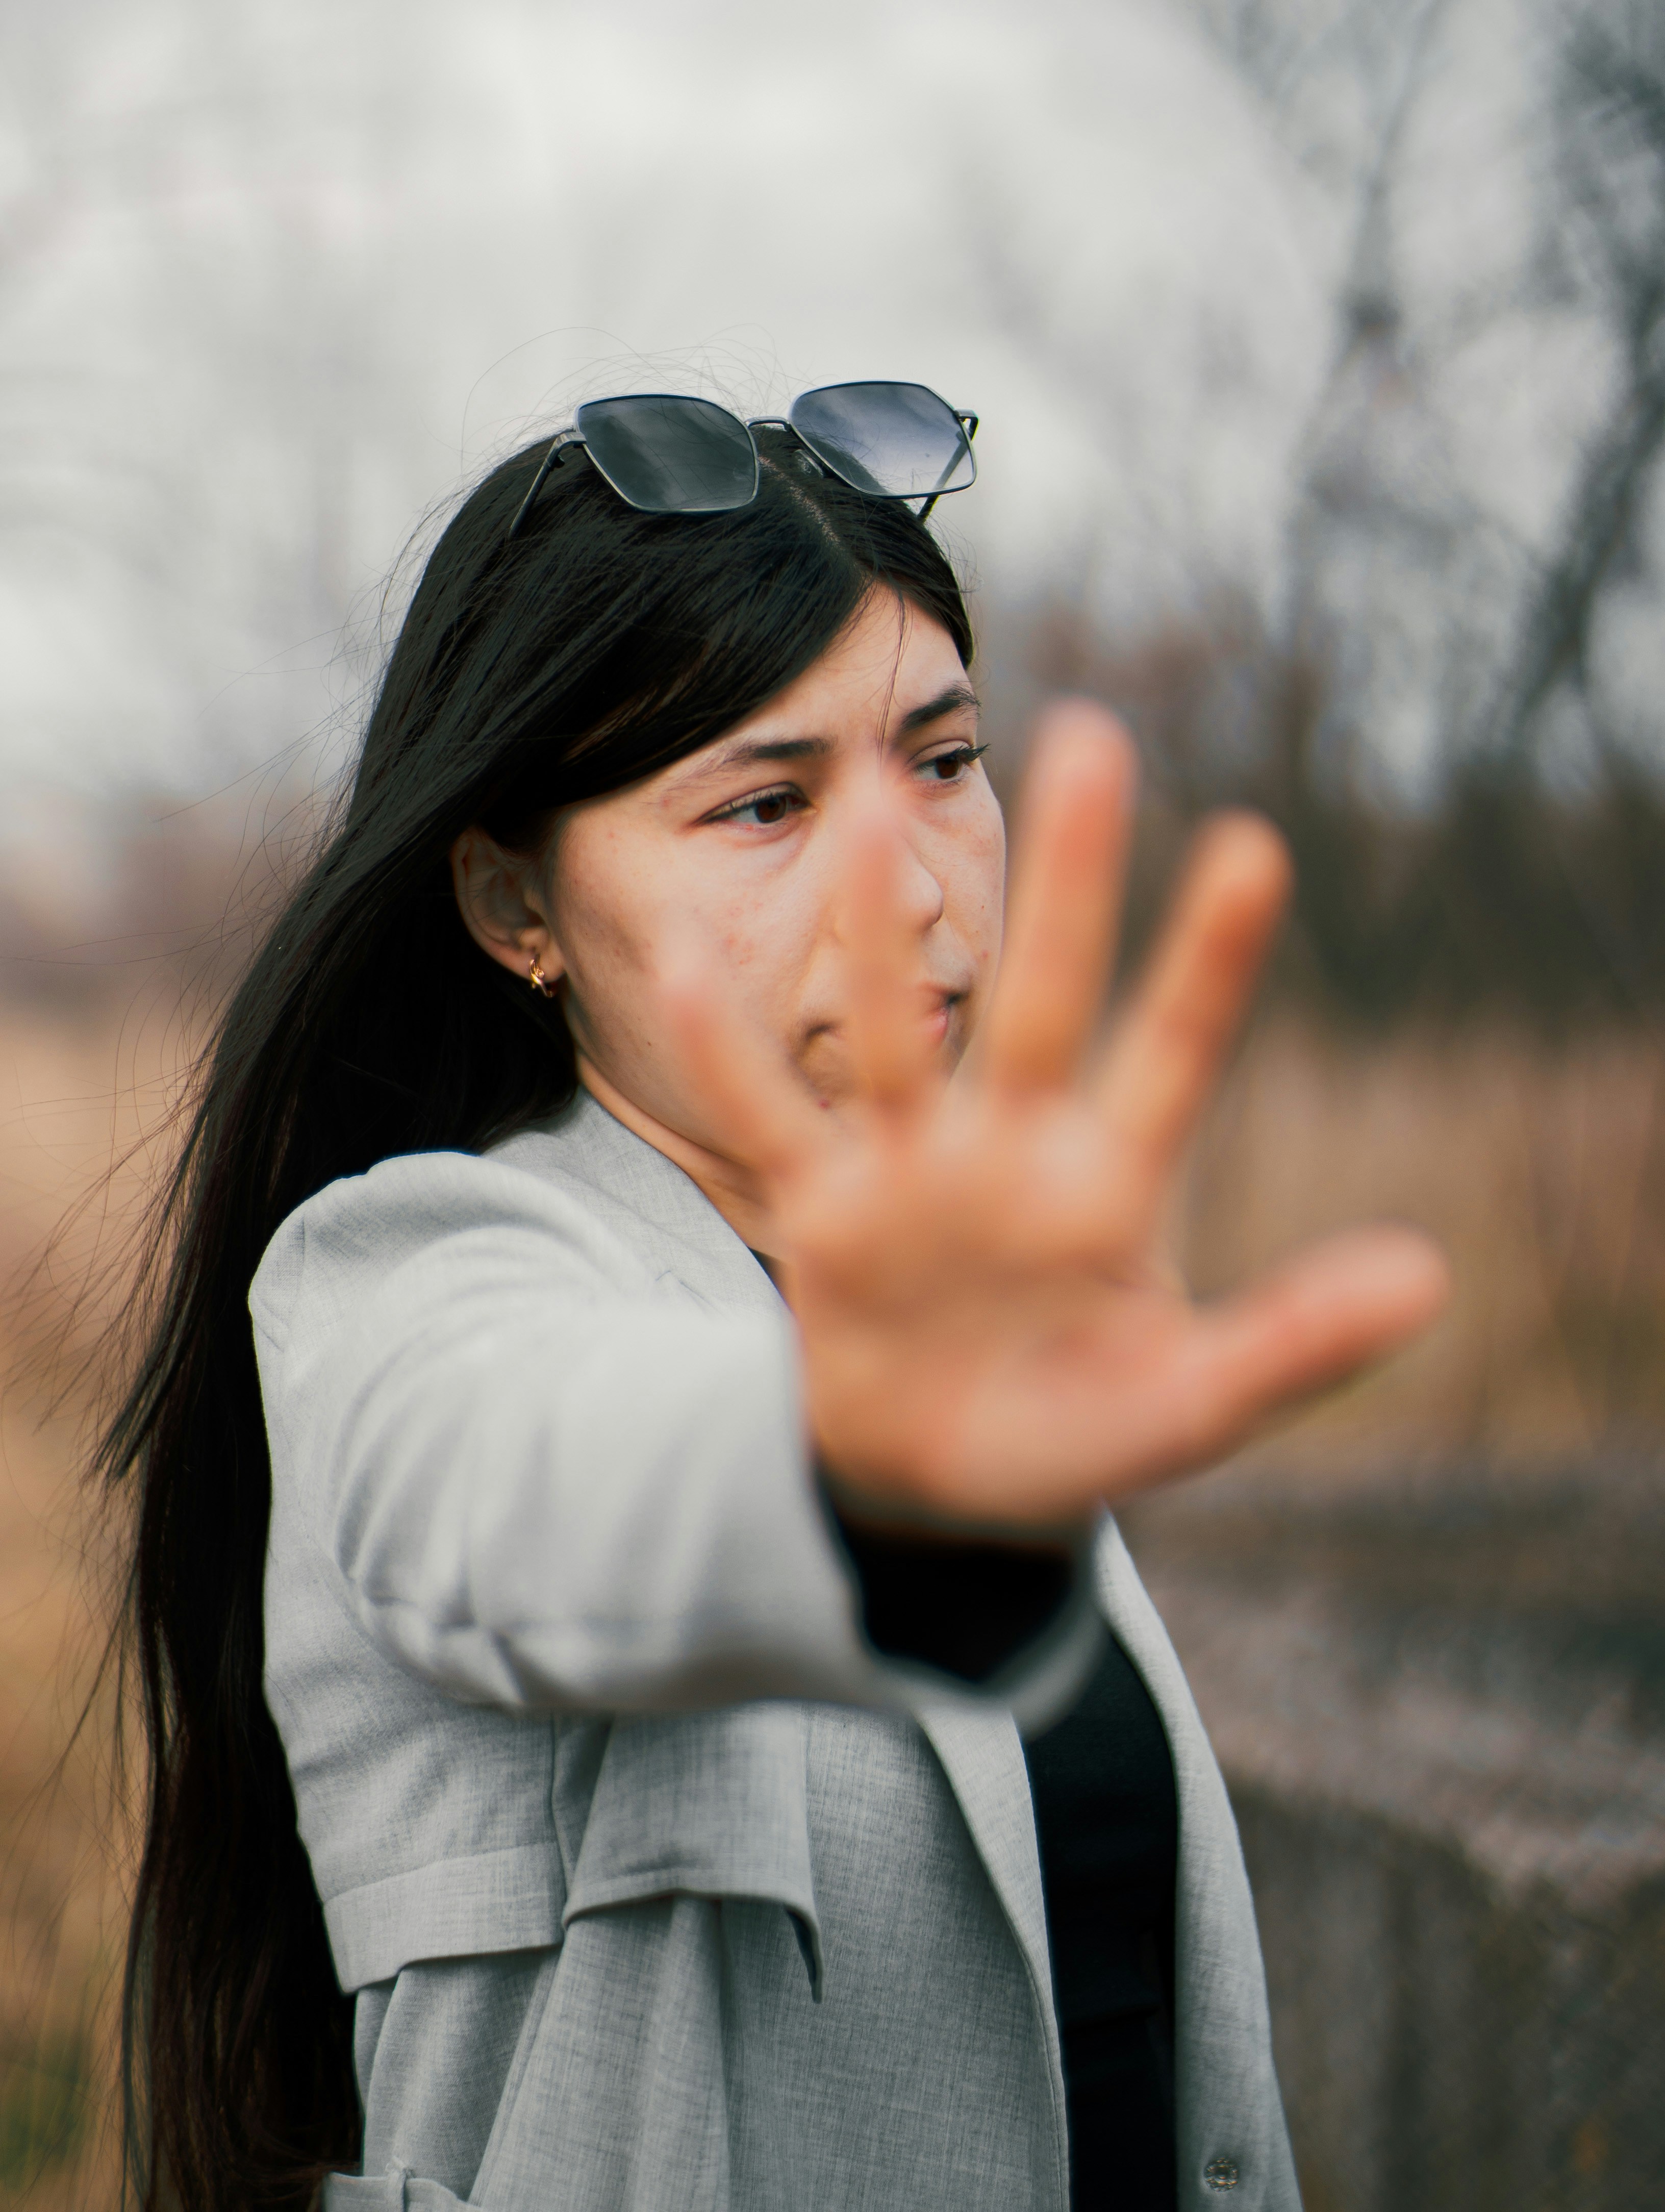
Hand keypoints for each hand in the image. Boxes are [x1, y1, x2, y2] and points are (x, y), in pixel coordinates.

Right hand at [669, 703, 1447, 1531]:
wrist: (934, 1478)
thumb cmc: (1072, 1429)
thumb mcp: (1184, 1405)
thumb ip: (1291, 1346)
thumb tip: (1430, 1275)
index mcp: (1108, 1186)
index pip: (1172, 1058)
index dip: (1208, 964)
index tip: (1255, 847)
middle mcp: (1009, 1148)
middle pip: (1044, 999)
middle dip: (1071, 881)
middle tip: (1094, 736)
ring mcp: (908, 1169)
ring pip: (891, 1030)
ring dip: (876, 922)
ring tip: (867, 795)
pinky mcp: (820, 1209)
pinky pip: (759, 1114)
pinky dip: (717, 1045)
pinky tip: (675, 949)